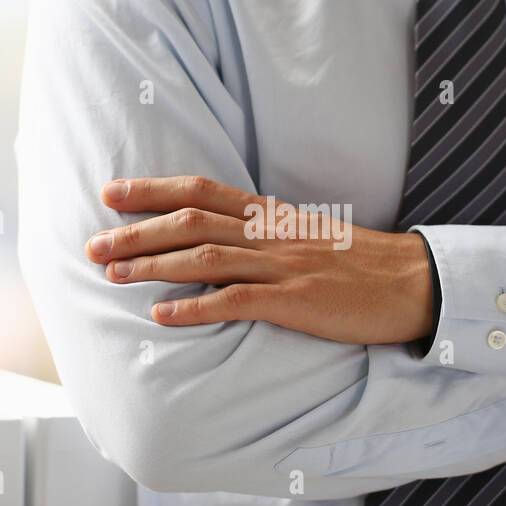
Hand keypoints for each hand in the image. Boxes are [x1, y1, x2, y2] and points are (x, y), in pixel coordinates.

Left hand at [86, 176, 433, 343]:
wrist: (412, 282)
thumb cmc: (359, 265)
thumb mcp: (306, 237)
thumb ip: (262, 234)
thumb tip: (216, 242)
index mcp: (270, 214)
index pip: (201, 189)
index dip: (151, 190)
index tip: (110, 193)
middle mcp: (270, 232)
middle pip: (190, 221)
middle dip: (135, 232)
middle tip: (92, 245)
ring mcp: (283, 265)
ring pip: (204, 257)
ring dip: (152, 266)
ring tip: (112, 276)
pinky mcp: (296, 301)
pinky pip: (236, 300)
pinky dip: (194, 308)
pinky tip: (162, 315)